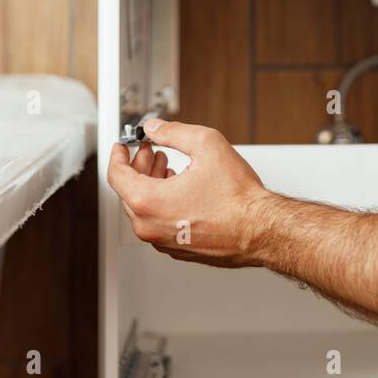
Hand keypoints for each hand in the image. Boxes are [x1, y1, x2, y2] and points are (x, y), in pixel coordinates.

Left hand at [106, 119, 276, 267]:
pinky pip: (160, 223)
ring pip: (146, 209)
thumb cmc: (238, 198)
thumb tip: (156, 128)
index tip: (122, 147)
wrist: (261, 230)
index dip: (118, 155)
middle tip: (151, 152)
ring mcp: (163, 241)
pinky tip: (182, 190)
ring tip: (168, 168)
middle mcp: (150, 226)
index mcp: (148, 201)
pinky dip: (164, 204)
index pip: (116, 175)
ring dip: (153, 184)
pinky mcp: (178, 249)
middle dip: (139, 167)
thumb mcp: (206, 146)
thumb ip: (173, 132)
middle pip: (130, 191)